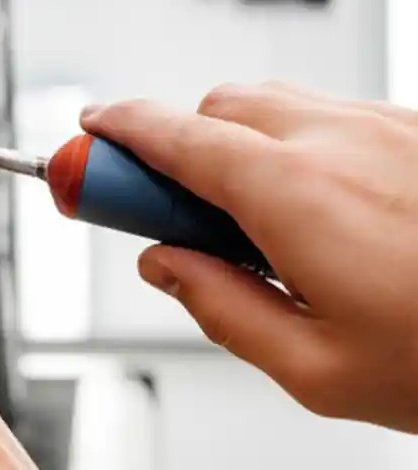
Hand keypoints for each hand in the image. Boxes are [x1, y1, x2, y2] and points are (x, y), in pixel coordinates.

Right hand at [83, 82, 417, 431]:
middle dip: (176, 147)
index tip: (82, 148)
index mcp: (293, 193)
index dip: (112, 135)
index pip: (170, 136)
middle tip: (172, 216)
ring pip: (276, 102)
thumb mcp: (315, 368)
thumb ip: (218, 307)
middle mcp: (338, 139)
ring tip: (260, 223)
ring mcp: (388, 126)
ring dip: (239, 142)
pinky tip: (328, 212)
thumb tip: (166, 266)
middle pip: (215, 107)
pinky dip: (300, 144)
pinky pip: (335, 113)